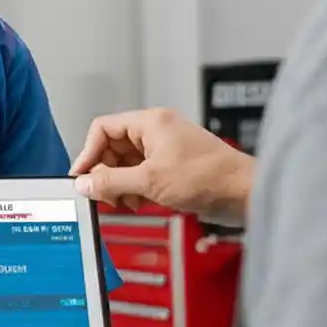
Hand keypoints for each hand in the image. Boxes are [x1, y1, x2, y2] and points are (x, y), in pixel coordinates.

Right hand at [68, 108, 254, 225]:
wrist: (245, 193)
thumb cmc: (209, 178)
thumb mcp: (149, 182)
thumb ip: (111, 182)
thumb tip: (84, 182)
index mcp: (150, 122)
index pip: (103, 129)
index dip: (88, 153)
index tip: (81, 177)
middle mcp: (157, 131)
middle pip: (113, 147)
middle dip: (106, 173)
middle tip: (103, 196)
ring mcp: (166, 148)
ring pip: (128, 163)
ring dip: (121, 184)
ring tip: (125, 203)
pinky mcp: (175, 166)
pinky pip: (143, 173)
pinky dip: (137, 188)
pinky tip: (141, 203)